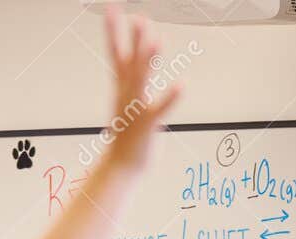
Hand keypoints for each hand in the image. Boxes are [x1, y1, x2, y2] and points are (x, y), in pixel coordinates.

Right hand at [101, 5, 181, 169]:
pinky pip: (160, 110)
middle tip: (140, 17)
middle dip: (135, 39)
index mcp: (121, 88)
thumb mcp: (127, 103)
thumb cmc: (127, 136)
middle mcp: (127, 94)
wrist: (121, 165)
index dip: (114, 30)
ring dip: (149, 60)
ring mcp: (136, 108)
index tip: (113, 8)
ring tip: (158, 39)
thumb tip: (137, 69)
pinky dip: (170, 98)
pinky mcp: (148, 125)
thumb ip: (131, 84)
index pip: (116, 53)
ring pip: (142, 80)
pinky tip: (182, 85)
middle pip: (129, 61)